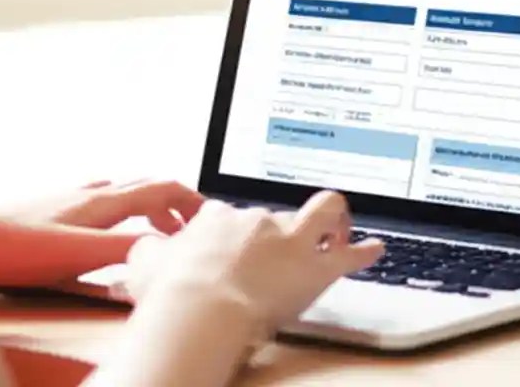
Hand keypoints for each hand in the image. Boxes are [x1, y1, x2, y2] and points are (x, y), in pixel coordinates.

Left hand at [33, 179, 205, 234]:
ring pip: (124, 196)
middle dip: (176, 206)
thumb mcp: (80, 253)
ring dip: (151, 210)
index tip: (210, 221)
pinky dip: (122, 214)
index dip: (191, 201)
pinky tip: (110, 226)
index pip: (163, 188)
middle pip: (147, 189)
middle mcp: (91, 196)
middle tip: (190, 232)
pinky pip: (101, 206)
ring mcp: (71, 202)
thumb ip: (126, 248)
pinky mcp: (54, 214)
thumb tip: (168, 247)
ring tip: (160, 232)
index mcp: (104, 203)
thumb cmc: (20, 247)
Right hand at [123, 191, 384, 328]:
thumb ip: (149, 252)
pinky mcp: (315, 268)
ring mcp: (289, 240)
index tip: (234, 244)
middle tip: (280, 250)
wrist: (201, 308)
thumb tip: (146, 249)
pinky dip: (365, 252)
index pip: (230, 214)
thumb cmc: (172, 292)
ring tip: (338, 229)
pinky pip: (350, 254)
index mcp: (219, 218)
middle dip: (280, 231)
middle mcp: (257, 221)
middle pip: (275, 215)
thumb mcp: (144, 263)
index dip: (234, 230)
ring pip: (323, 211)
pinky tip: (375, 250)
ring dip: (333, 220)